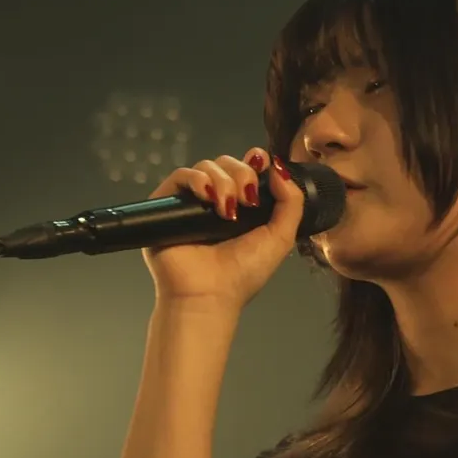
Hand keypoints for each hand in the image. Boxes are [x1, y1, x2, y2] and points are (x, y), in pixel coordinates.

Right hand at [143, 148, 304, 311]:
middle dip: (242, 174)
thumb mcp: (280, 238)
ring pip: (206, 166)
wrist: (209, 295)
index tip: (263, 168)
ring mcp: (190, 202)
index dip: (255, 162)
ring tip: (227, 211)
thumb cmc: (242, 274)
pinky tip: (208, 198)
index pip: (246, 167)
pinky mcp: (166, 204)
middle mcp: (215, 200)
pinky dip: (197, 180)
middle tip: (248, 201)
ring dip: (223, 182)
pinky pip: (180, 175)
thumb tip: (279, 167)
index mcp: (241, 205)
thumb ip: (291, 202)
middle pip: (227, 163)